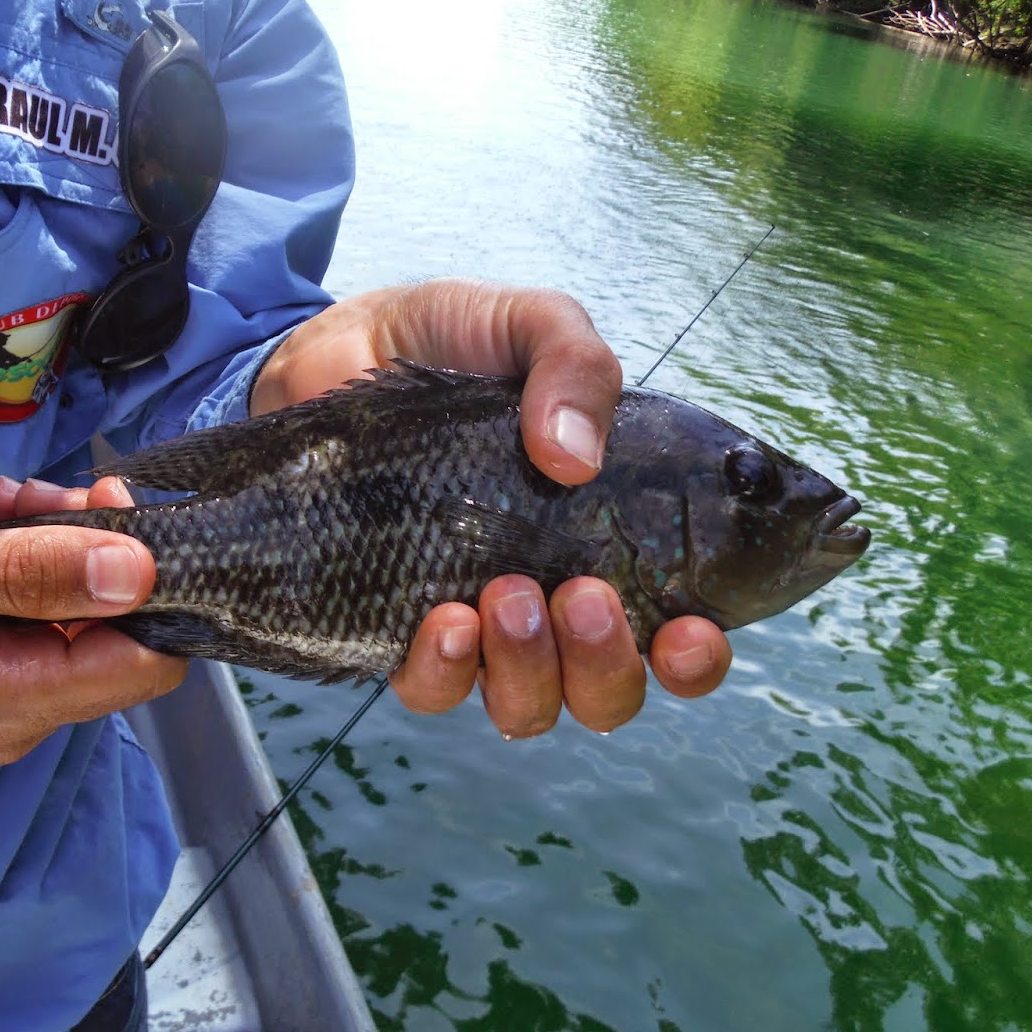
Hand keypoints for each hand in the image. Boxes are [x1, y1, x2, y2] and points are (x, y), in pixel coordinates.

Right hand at [0, 478, 184, 763]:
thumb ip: (28, 572)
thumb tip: (140, 572)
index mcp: (5, 703)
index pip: (147, 662)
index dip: (152, 582)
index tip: (109, 510)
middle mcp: (16, 716)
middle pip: (117, 634)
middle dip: (93, 551)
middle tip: (31, 496)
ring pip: (79, 616)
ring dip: (55, 545)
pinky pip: (36, 616)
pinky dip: (25, 561)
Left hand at [253, 278, 732, 736]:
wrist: (338, 344)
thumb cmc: (455, 340)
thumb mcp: (531, 325)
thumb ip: (577, 366)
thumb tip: (575, 460)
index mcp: (609, 538)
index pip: (676, 632)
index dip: (693, 657)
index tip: (689, 633)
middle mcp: (552, 597)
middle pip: (606, 692)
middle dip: (606, 665)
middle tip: (582, 595)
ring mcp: (477, 620)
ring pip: (526, 706)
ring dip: (530, 671)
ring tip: (506, 595)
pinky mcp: (397, 625)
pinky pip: (432, 688)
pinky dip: (446, 670)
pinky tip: (445, 621)